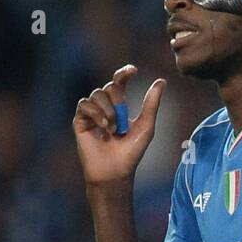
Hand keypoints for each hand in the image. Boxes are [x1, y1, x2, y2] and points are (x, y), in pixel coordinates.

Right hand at [73, 64, 165, 184]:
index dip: (124, 73)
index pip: (119, 82)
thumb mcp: (146, 126)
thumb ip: (152, 104)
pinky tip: (103, 127)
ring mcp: (91, 113)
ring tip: (112, 129)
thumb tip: (161, 81)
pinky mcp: (80, 121)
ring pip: (97, 94)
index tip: (133, 71)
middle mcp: (104, 107)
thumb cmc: (132, 152)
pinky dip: (96, 114)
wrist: (115, 171)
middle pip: (110, 87)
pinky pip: (84, 104)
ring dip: (108, 111)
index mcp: (119, 106)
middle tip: (121, 121)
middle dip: (118, 100)